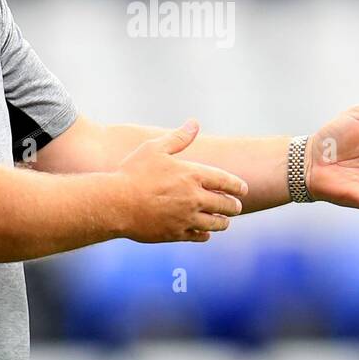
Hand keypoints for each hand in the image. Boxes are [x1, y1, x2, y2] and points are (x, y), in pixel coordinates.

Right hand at [116, 120, 248, 242]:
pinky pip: (199, 237)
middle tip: (236, 207)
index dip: (238, 186)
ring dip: (222, 222)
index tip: (243, 190)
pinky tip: (205, 233)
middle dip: (234, 206)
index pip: (226, 181)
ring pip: (215, 224)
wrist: (115, 203)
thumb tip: (194, 123)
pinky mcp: (176, 234)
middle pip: (225, 205)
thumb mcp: (155, 149)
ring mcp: (186, 218)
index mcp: (192, 175)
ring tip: (224, 221)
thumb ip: (178, 138)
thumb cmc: (133, 173)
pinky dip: (205, 235)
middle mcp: (194, 198)